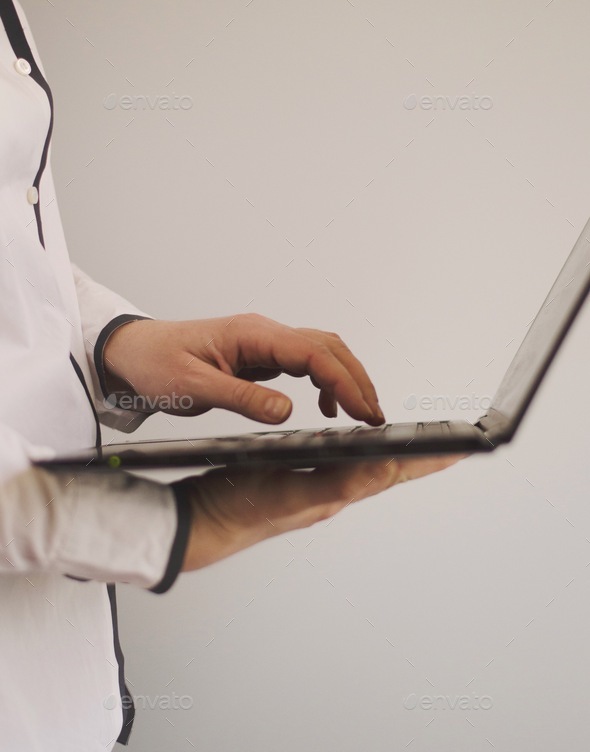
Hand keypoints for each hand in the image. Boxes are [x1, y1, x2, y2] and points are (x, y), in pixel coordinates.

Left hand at [102, 315, 384, 425]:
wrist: (134, 353)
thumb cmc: (156, 363)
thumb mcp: (193, 388)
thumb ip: (241, 399)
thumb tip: (287, 412)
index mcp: (252, 335)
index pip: (313, 354)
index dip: (344, 382)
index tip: (363, 411)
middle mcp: (264, 333)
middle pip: (328, 348)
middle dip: (357, 380)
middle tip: (375, 417)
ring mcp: (264, 343)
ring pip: (321, 353)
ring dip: (346, 379)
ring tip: (361, 415)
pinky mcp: (260, 356)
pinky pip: (305, 364)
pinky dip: (325, 383)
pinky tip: (328, 408)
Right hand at [180, 454, 464, 570]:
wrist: (197, 523)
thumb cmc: (237, 510)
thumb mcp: (290, 492)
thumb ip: (337, 481)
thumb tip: (384, 467)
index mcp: (336, 492)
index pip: (394, 472)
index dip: (430, 460)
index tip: (464, 446)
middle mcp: (330, 490)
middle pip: (387, 470)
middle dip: (422, 458)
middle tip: (454, 444)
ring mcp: (314, 486)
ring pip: (366, 467)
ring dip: (395, 455)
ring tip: (419, 445)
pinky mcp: (295, 479)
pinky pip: (339, 463)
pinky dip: (359, 451)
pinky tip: (358, 446)